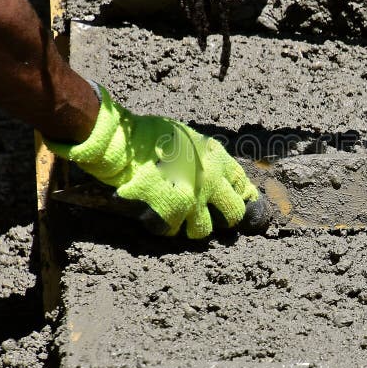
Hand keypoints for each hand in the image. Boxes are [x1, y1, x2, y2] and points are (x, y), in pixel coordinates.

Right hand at [46, 86, 267, 238]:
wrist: (122, 143)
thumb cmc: (150, 136)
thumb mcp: (188, 137)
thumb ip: (206, 158)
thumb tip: (217, 175)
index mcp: (217, 158)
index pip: (243, 184)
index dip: (243, 197)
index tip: (240, 203)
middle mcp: (211, 181)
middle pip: (234, 214)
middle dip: (223, 217)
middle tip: (209, 215)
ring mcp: (192, 200)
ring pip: (203, 230)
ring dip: (190, 225)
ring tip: (175, 214)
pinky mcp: (170, 214)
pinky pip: (173, 232)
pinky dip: (163, 226)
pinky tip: (153, 213)